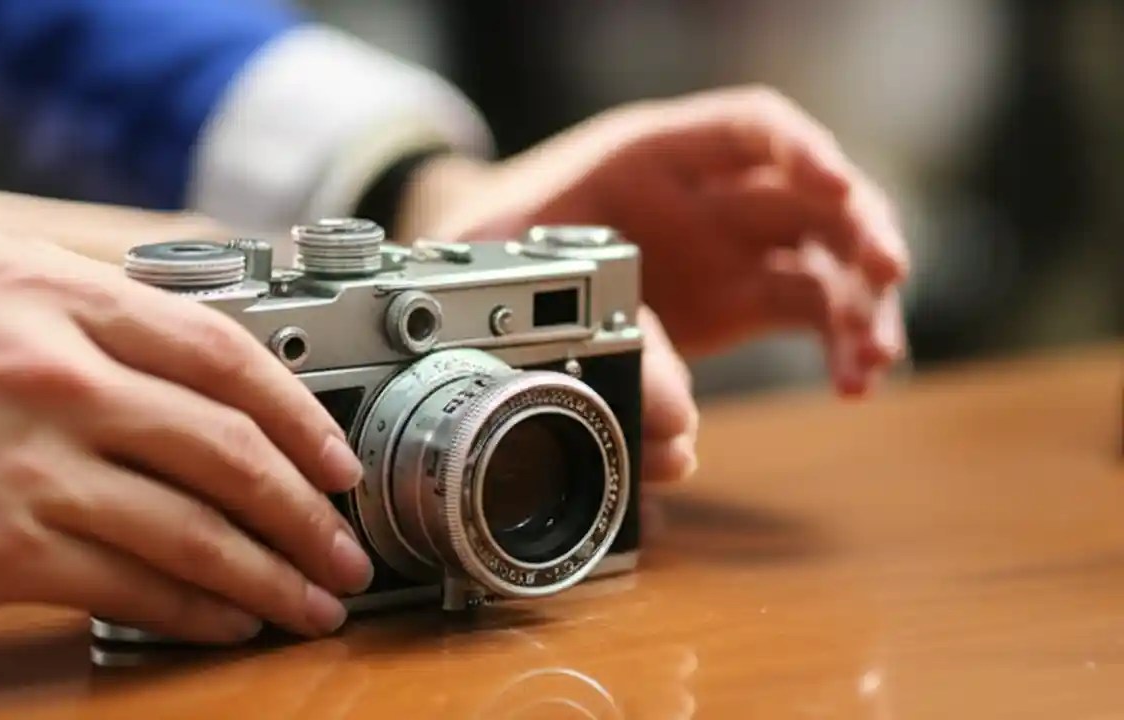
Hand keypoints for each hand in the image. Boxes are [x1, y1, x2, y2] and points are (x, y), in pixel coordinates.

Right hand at [0, 214, 372, 642]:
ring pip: (197, 528)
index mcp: (54, 295)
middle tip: (347, 545)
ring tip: (316, 601)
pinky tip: (232, 621)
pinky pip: (131, 584)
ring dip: (273, 571)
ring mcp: (33, 463)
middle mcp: (58, 374)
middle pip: (229, 447)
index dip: (298, 411)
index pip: (221, 350)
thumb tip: (163, 324)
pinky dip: (196, 608)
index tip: (335, 456)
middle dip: (307, 507)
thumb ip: (62, 292)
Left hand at [398, 86, 910, 481]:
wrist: (492, 277)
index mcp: (654, 155)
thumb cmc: (499, 247)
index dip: (799, 150)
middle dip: (859, 225)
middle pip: (811, 193)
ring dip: (864, 304)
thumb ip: (577, 319)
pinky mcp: (740, 299)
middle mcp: (710, 195)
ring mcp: (731, 248)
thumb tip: (655, 410)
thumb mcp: (509, 261)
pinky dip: (840, 344)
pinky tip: (853, 383)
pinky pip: (811, 310)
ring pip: (825, 258)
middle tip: (888, 274)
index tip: (836, 185)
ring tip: (872, 363)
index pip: (749, 129)